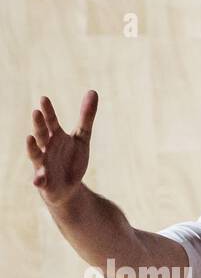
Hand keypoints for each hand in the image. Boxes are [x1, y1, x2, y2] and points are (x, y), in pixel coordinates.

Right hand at [27, 91, 97, 207]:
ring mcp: (43, 164)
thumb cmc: (71, 159)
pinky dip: (38, 180)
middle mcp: (46, 148)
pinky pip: (40, 180)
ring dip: (32, 147)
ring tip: (29, 138)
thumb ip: (86, 117)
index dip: (48, 111)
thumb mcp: (82, 138)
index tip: (44, 98)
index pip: (51, 122)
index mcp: (55, 136)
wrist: (68, 186)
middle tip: (36, 112)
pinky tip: (37, 180)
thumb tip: (93, 91)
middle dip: (38, 124)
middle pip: (41, 134)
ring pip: (35, 154)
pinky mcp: (45, 182)